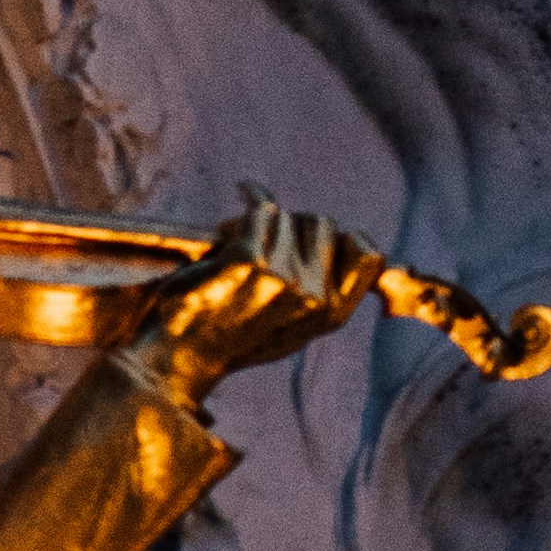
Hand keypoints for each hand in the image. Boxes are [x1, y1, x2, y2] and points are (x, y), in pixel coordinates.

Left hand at [130, 195, 383, 394]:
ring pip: (287, 216)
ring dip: (262, 218)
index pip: (369, 256)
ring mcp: (281, 278)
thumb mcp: (294, 328)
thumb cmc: (234, 339)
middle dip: (293, 223)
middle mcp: (313, 296)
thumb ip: (324, 294)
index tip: (322, 232)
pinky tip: (243, 192)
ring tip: (236, 236)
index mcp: (331, 315)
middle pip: (323, 224)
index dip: (349, 236)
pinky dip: (251, 194)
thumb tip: (347, 240)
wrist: (181, 358)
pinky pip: (261, 208)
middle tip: (265, 236)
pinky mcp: (247, 261)